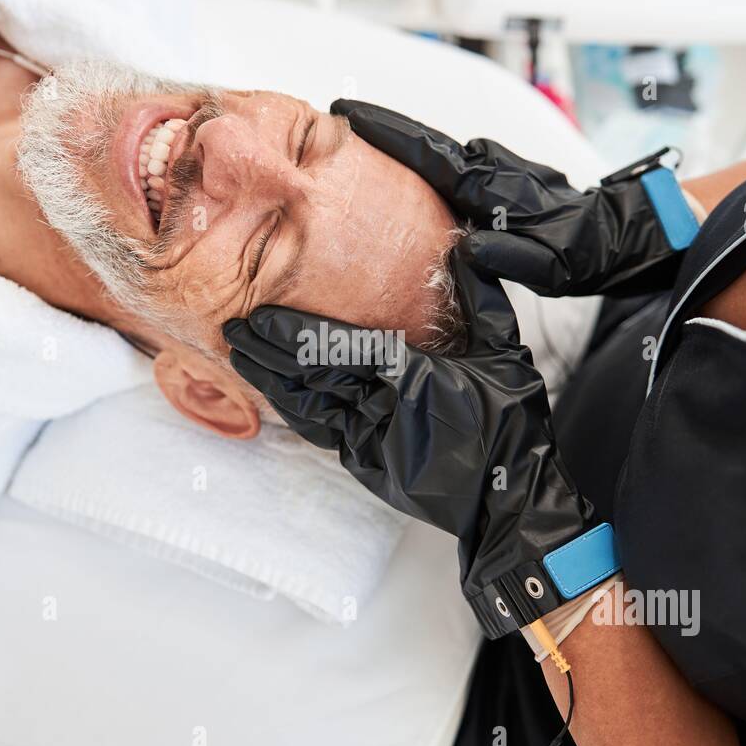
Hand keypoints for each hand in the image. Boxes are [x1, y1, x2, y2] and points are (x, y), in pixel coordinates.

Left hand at [223, 258, 593, 636]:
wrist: (509, 497)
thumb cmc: (512, 427)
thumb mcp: (504, 353)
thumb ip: (478, 300)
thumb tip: (460, 248)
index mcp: (415, 381)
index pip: (341, 351)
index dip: (298, 335)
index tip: (264, 316)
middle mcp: (383, 413)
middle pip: (312, 378)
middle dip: (270, 354)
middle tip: (234, 329)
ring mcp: (370, 443)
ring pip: (308, 407)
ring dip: (272, 380)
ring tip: (240, 354)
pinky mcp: (366, 464)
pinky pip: (321, 431)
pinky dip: (295, 408)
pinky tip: (275, 391)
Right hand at [331, 99, 684, 296]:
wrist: (628, 237)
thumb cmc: (594, 250)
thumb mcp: (559, 263)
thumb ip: (515, 257)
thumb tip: (467, 252)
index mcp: (497, 190)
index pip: (431, 157)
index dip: (389, 136)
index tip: (349, 116)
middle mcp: (494, 175)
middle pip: (428, 148)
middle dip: (386, 134)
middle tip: (343, 121)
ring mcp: (498, 178)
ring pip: (442, 159)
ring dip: (406, 153)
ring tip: (365, 153)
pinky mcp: (503, 188)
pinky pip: (454, 175)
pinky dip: (428, 172)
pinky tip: (412, 187)